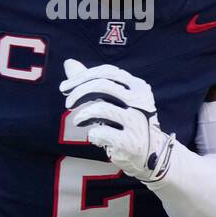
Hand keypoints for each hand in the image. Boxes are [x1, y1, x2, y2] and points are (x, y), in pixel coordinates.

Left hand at [60, 59, 173, 181]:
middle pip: (102, 85)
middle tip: (68, 103)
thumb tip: (69, 63)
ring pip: (101, 108)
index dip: (82, 76)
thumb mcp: (114, 99)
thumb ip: (91, 81)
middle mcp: (140, 100)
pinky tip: (95, 136)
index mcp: (137, 86)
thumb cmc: (126, 122)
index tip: (65, 86)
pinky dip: (92, 133)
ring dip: (82, 114)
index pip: (106, 72)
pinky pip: (101, 132)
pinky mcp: (130, 141)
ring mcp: (137, 121)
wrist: (150, 153)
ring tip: (78, 121)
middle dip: (79, 92)